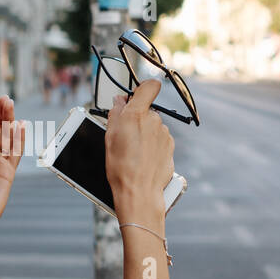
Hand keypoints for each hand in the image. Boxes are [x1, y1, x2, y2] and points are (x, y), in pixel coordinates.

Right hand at [104, 78, 173, 218]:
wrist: (139, 192)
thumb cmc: (121, 167)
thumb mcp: (109, 138)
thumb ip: (115, 114)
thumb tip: (119, 102)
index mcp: (137, 114)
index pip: (150, 86)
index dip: (143, 88)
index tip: (136, 95)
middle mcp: (154, 121)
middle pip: (147, 111)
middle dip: (137, 119)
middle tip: (125, 136)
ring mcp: (164, 134)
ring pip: (153, 126)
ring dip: (145, 134)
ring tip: (133, 153)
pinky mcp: (170, 147)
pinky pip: (159, 140)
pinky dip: (152, 146)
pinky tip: (143, 159)